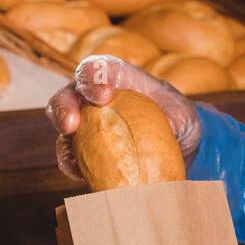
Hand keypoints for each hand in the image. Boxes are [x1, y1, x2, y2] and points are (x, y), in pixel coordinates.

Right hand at [45, 54, 201, 179]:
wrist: (175, 143)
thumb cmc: (175, 116)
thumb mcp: (183, 114)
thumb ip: (175, 116)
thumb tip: (170, 126)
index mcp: (115, 75)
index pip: (96, 69)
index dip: (93, 78)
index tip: (104, 95)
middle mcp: (92, 95)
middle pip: (67, 95)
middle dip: (64, 107)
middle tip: (72, 123)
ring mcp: (84, 121)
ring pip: (62, 125)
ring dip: (62, 140)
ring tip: (70, 154)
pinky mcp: (83, 147)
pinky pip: (69, 155)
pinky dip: (72, 164)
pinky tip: (82, 175)